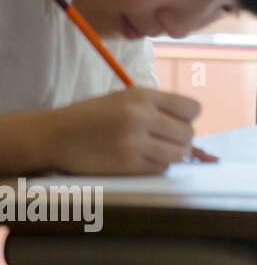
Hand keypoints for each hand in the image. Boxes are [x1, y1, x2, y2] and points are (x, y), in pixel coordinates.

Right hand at [31, 89, 209, 174]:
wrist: (56, 135)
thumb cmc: (94, 115)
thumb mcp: (126, 97)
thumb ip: (158, 106)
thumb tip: (192, 121)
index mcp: (143, 96)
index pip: (192, 108)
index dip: (189, 118)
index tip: (177, 122)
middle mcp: (140, 117)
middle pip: (188, 134)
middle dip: (182, 139)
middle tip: (166, 140)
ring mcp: (134, 142)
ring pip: (178, 154)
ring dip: (172, 155)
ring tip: (156, 150)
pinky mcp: (127, 164)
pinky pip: (160, 169)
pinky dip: (157, 166)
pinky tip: (142, 159)